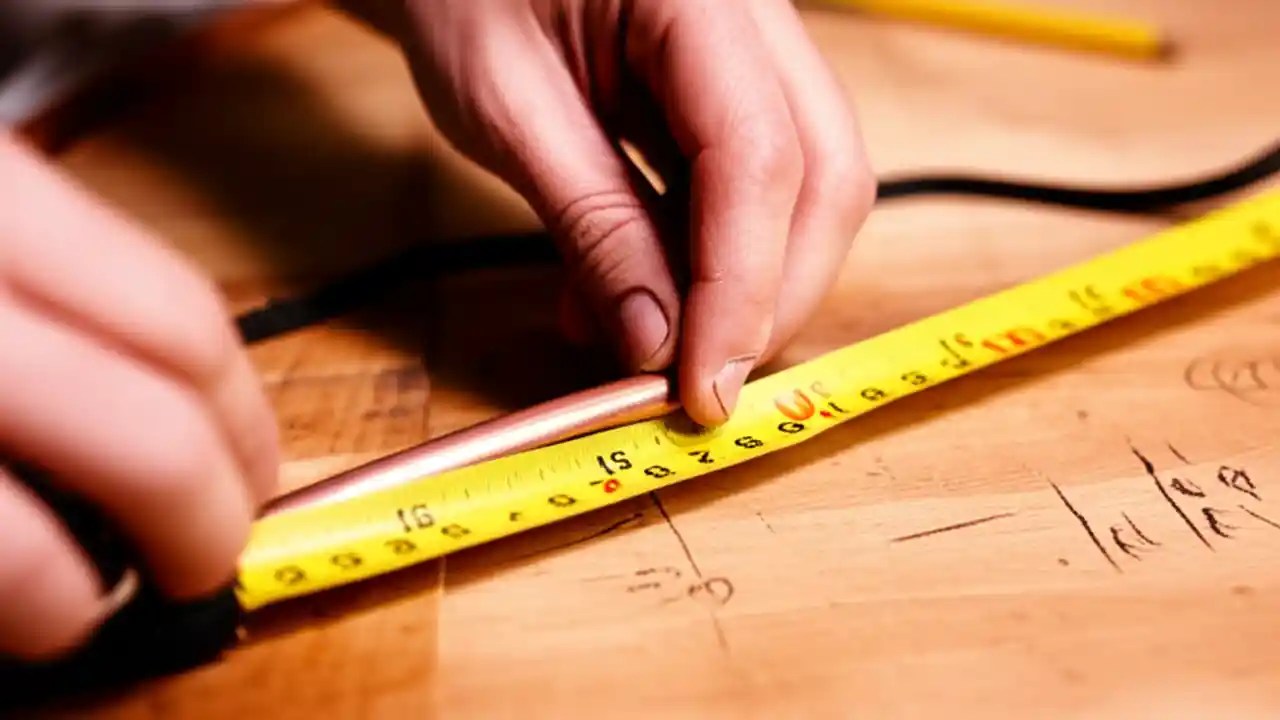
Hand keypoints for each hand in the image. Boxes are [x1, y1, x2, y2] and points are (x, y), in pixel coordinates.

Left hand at [0, 134, 278, 659]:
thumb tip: (56, 576)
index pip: (15, 541)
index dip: (68, 606)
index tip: (83, 622)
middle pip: (155, 425)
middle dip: (206, 520)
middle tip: (208, 562)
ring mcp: (2, 201)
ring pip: (189, 321)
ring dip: (238, 422)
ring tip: (238, 476)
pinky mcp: (19, 161)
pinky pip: (148, 261)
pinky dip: (192, 338)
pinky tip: (181, 379)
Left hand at [389, 0, 875, 425]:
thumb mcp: (505, 108)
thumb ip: (592, 224)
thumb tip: (657, 346)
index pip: (759, 158)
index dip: (740, 289)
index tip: (702, 390)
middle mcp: (757, 13)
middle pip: (825, 177)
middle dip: (772, 300)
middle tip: (697, 387)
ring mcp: (758, 50)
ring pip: (807, 190)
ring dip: (738, 289)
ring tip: (634, 340)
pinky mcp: (737, 89)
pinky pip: (754, 188)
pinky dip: (706, 259)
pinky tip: (633, 294)